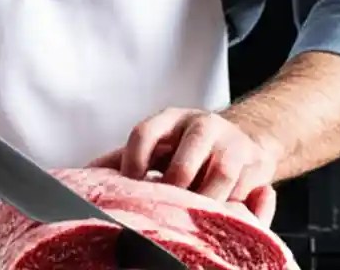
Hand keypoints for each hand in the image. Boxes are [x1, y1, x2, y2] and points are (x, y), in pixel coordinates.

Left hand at [88, 108, 279, 224]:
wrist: (241, 140)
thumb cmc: (187, 149)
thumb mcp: (156, 146)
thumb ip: (121, 160)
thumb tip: (79, 176)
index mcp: (171, 121)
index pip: (145, 134)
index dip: (133, 162)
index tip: (132, 185)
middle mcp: (203, 126)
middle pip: (186, 159)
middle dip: (175, 189)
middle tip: (169, 208)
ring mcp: (234, 144)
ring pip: (223, 172)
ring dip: (210, 201)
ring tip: (199, 218)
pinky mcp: (260, 164)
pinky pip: (255, 190)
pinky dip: (244, 210)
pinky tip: (232, 218)